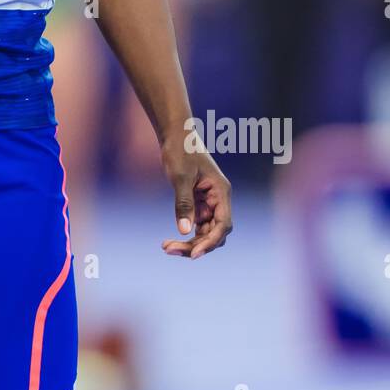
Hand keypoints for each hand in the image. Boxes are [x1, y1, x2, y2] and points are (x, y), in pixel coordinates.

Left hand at [160, 129, 232, 259]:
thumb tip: (184, 230)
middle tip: (170, 249)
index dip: (210, 242)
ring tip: (166, 246)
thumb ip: (184, 203)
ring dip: (189, 243)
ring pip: (205, 232)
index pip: (223, 224)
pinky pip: (196, 225)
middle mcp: (218, 200)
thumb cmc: (180, 151)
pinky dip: (185, 234)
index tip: (194, 254)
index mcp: (221, 192)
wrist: (175, 135)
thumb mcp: (180, 177)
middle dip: (196, 245)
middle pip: (214, 233)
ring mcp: (209, 203)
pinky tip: (170, 240)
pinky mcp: (198, 203)